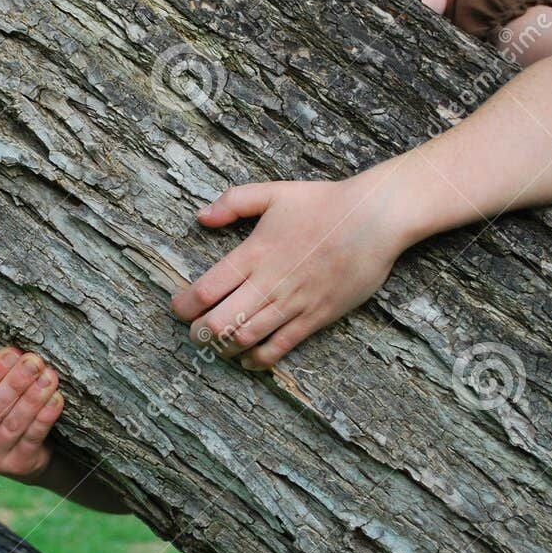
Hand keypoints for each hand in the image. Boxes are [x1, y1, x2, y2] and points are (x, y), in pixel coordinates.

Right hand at [0, 346, 63, 480]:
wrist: (12, 448)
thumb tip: (1, 358)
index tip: (11, 353)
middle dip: (16, 382)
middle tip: (34, 362)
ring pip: (13, 424)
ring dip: (33, 397)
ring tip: (48, 376)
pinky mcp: (16, 466)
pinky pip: (33, 437)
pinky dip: (45, 416)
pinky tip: (55, 398)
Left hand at [169, 176, 413, 369]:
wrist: (373, 219)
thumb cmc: (323, 203)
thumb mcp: (273, 192)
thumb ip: (233, 203)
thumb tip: (200, 218)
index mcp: (254, 253)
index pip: (206, 289)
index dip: (184, 306)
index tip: (178, 309)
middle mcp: (269, 282)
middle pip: (221, 322)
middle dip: (199, 333)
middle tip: (193, 332)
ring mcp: (293, 303)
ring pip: (247, 339)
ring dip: (223, 348)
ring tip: (215, 346)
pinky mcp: (316, 317)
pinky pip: (281, 347)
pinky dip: (259, 359)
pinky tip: (247, 360)